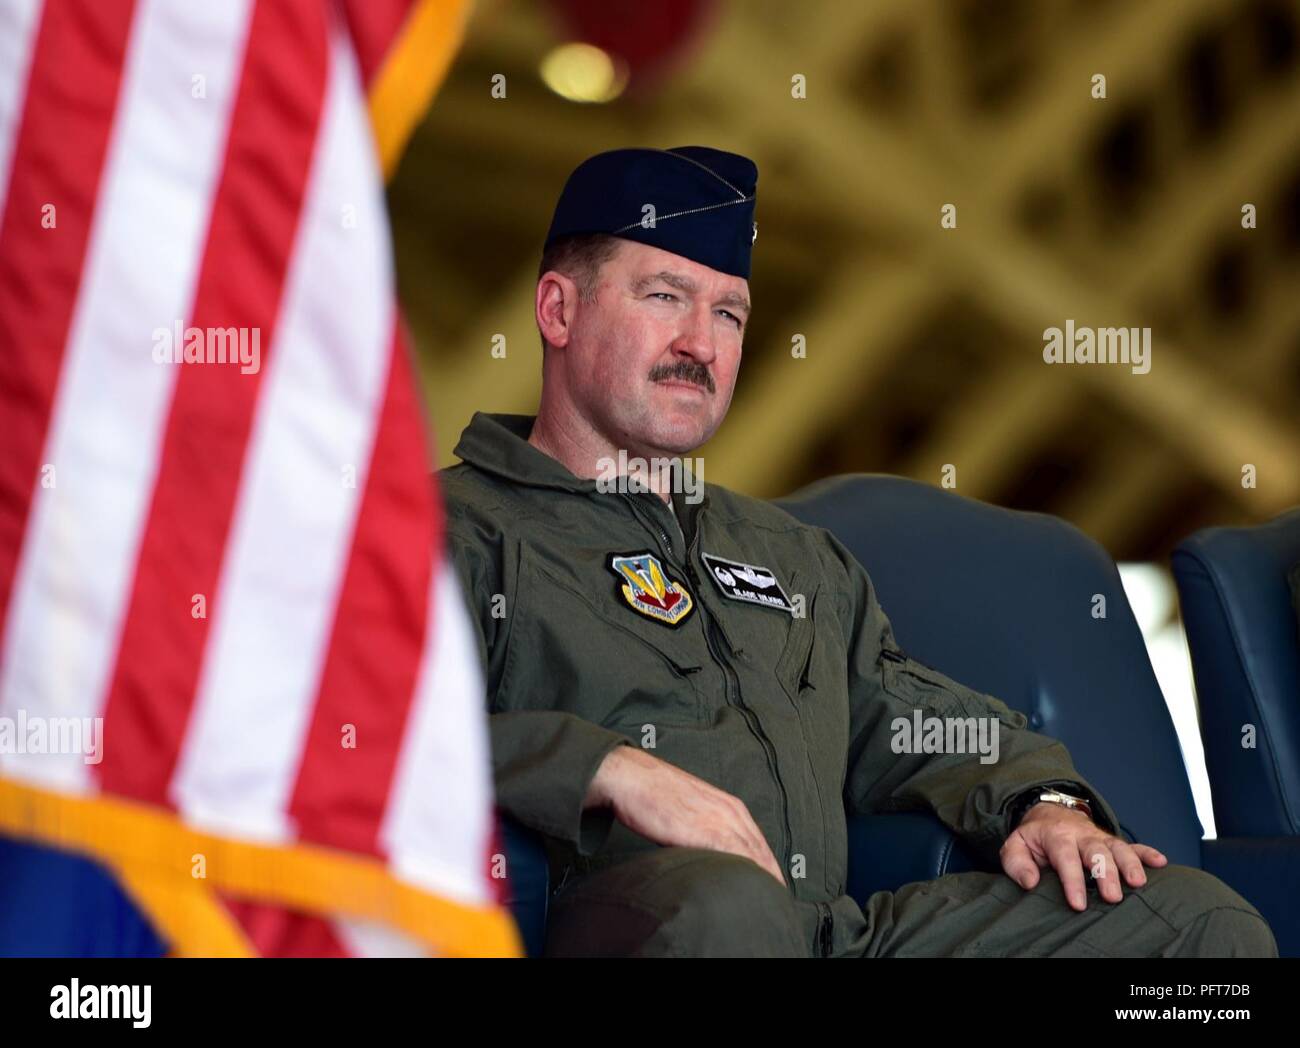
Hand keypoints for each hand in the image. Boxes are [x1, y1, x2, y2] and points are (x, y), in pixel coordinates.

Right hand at [585, 745, 786, 885]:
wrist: (631, 778)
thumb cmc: (654, 793)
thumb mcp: (690, 808)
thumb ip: (704, 827)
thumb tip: (707, 852)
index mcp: (730, 806)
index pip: (759, 844)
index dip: (768, 868)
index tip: (772, 888)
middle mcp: (732, 812)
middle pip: (763, 853)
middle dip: (771, 878)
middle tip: (776, 902)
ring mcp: (721, 821)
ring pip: (754, 858)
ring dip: (763, 881)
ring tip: (766, 906)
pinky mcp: (706, 832)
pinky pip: (736, 859)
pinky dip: (746, 878)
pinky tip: (746, 894)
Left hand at [1000, 802, 1166, 910]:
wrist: (1050, 814)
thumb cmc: (1034, 838)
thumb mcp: (1015, 845)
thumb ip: (1017, 863)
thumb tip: (1030, 882)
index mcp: (1057, 836)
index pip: (1065, 858)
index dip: (1072, 881)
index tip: (1078, 903)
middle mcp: (1082, 835)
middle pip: (1097, 851)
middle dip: (1106, 873)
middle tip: (1113, 897)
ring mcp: (1100, 837)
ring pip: (1118, 847)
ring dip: (1130, 863)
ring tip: (1139, 883)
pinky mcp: (1113, 842)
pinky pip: (1133, 845)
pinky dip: (1147, 852)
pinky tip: (1161, 862)